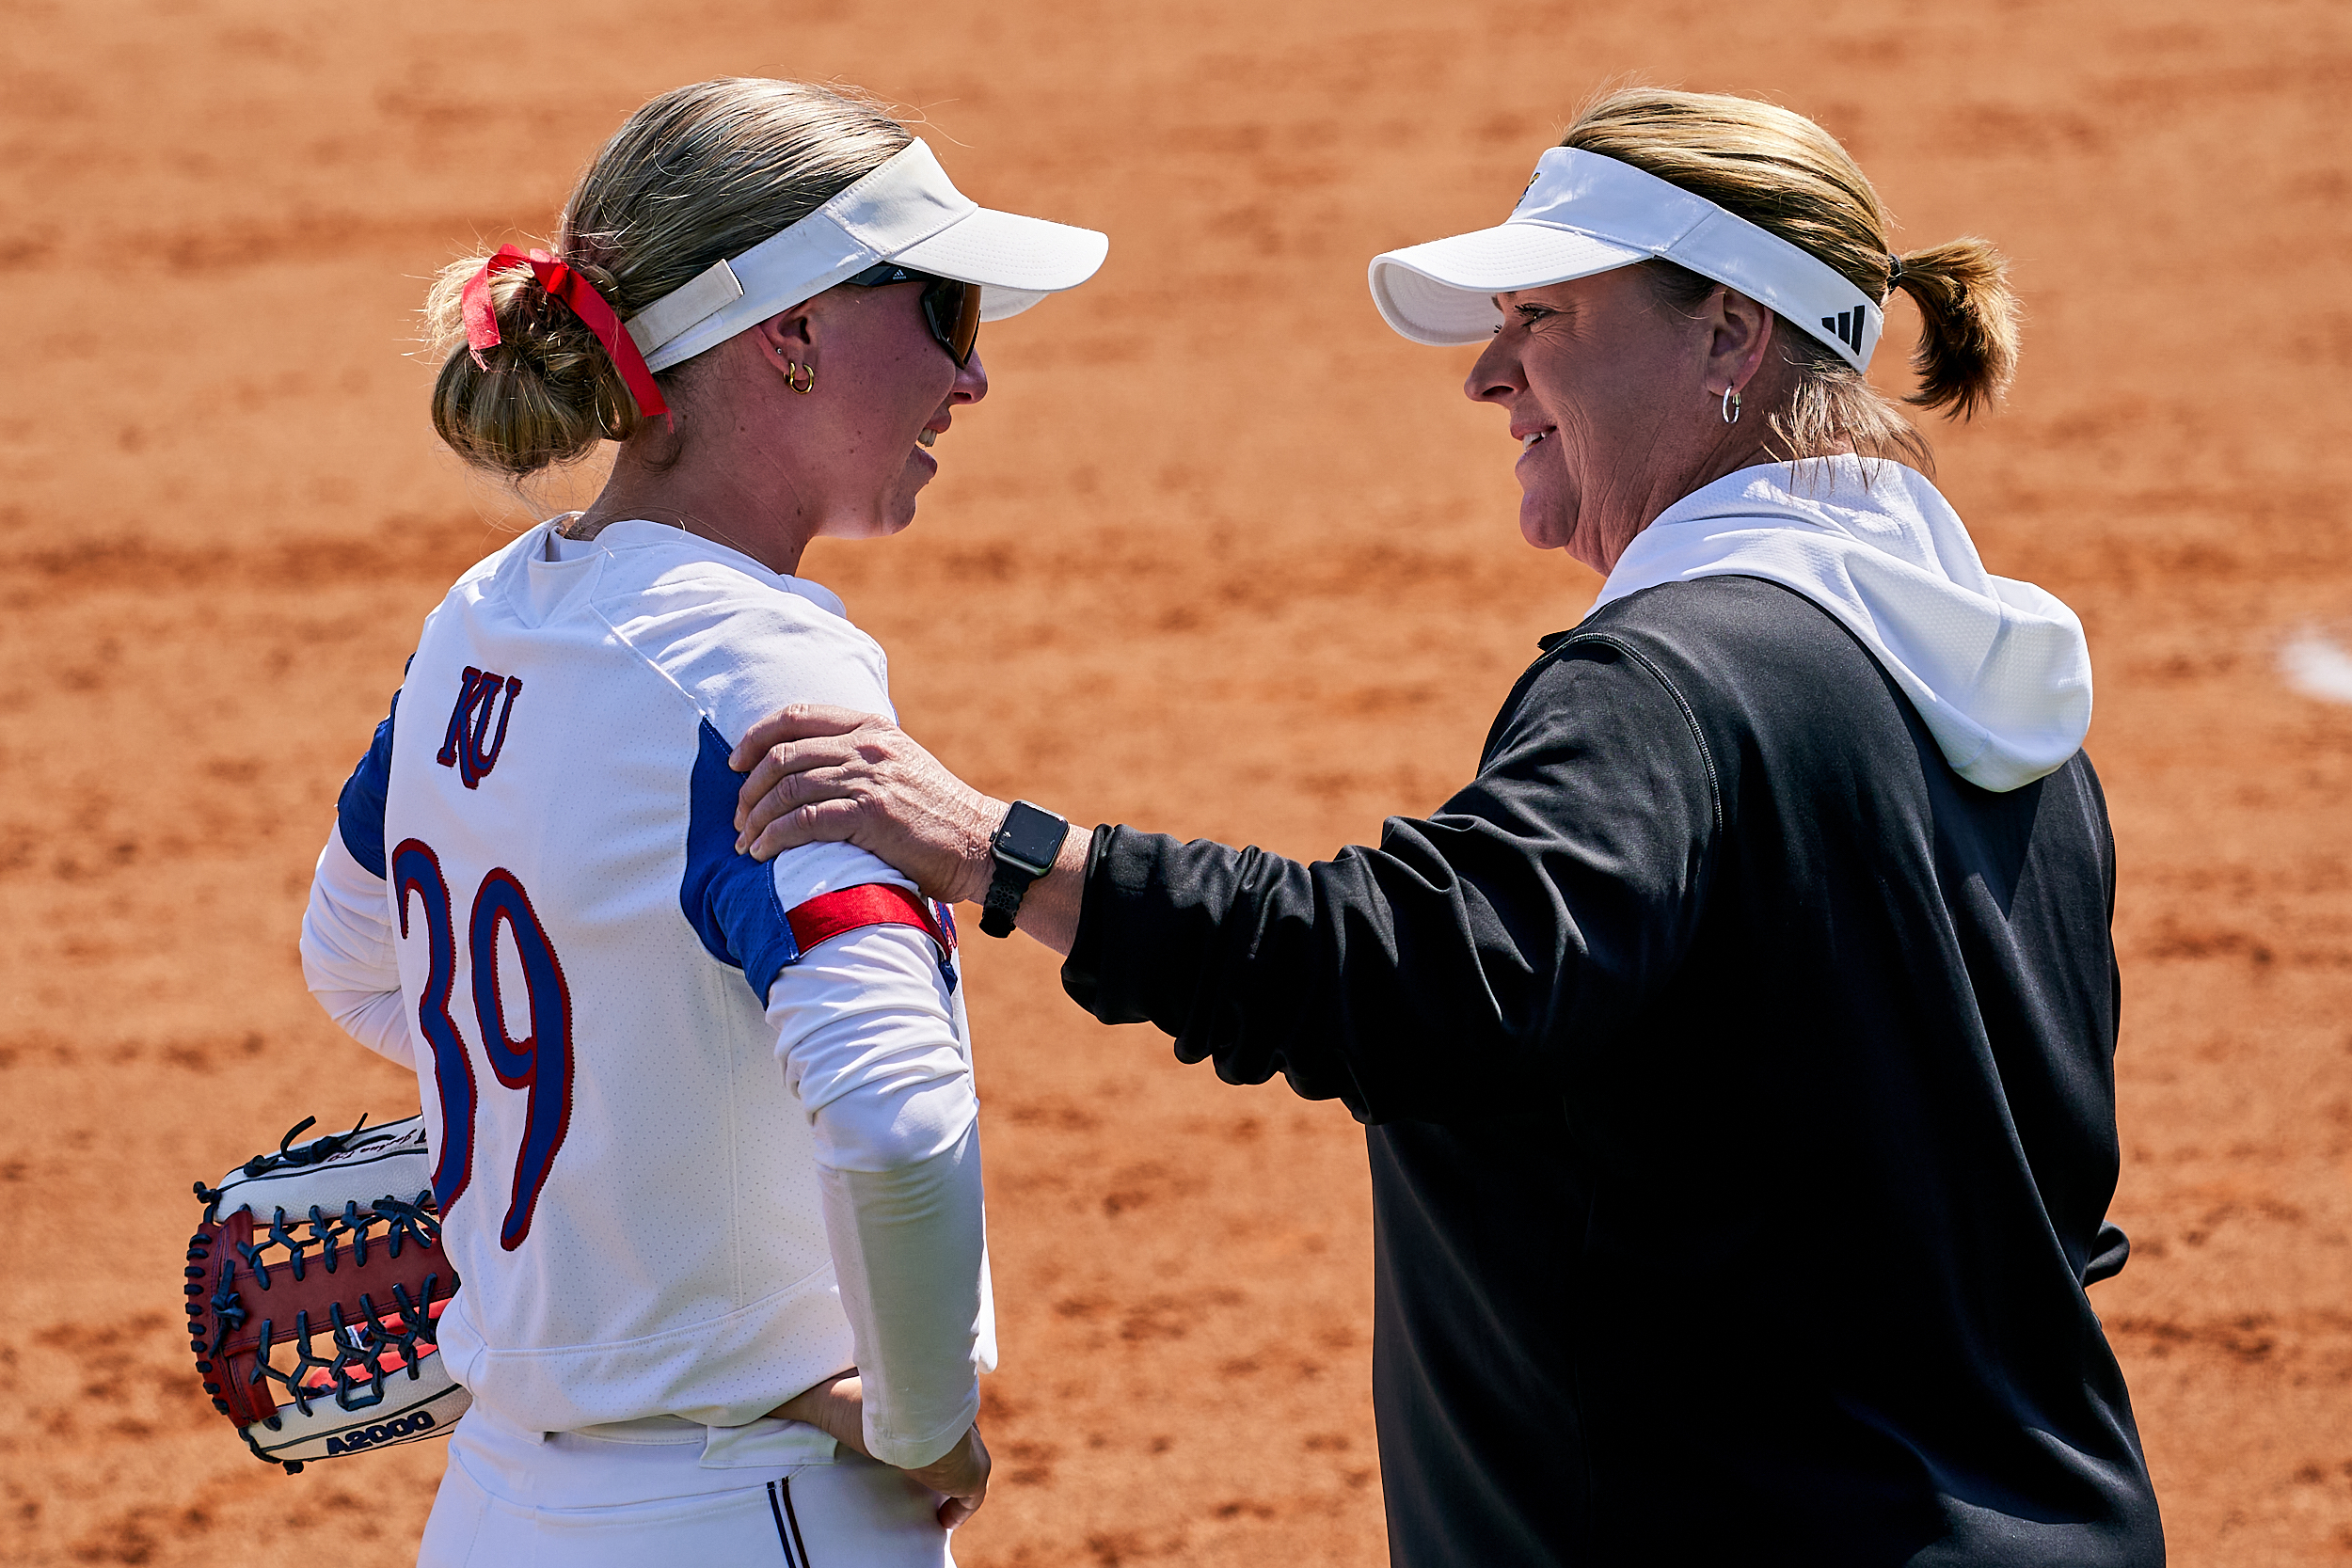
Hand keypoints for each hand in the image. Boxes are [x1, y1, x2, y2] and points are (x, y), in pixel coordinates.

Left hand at [729, 704, 1000, 904]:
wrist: (980, 844)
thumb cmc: (938, 815)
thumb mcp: (902, 766)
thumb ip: (862, 758)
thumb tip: (811, 770)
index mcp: (872, 728)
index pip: (797, 715)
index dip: (755, 737)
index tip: (736, 763)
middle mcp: (867, 746)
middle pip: (782, 754)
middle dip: (749, 788)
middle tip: (738, 816)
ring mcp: (869, 779)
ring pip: (787, 789)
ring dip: (756, 818)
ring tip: (746, 841)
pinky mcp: (870, 815)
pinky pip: (803, 821)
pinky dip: (774, 837)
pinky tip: (764, 852)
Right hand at [773, 1372, 991, 1528]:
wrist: (911, 1414)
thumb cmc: (870, 1401)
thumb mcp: (826, 1397)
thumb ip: (791, 1401)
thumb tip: (751, 1401)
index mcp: (916, 1402)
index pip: (922, 1414)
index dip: (914, 1428)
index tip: (900, 1444)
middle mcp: (945, 1420)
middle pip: (946, 1437)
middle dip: (932, 1453)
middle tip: (909, 1470)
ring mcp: (965, 1446)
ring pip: (960, 1464)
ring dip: (944, 1478)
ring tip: (923, 1494)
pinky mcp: (974, 1472)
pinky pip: (973, 1495)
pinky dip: (961, 1508)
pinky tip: (942, 1521)